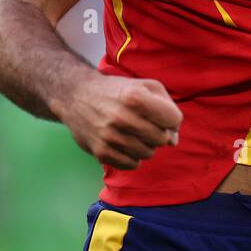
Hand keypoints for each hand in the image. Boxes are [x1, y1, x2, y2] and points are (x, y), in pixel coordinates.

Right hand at [60, 73, 181, 169]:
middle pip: (162, 139)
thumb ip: (167, 107)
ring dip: (146, 145)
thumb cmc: (117, 90)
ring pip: (148, 153)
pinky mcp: (101, 152)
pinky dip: (133, 156)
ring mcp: (110, 136)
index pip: (173, 119)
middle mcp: (122, 117)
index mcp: (135, 97)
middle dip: (160, 133)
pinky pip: (132, 164)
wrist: (76, 95)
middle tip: (147, 125)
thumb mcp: (145, 86)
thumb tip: (174, 141)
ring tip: (135, 133)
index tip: (161, 115)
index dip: (171, 118)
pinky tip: (125, 143)